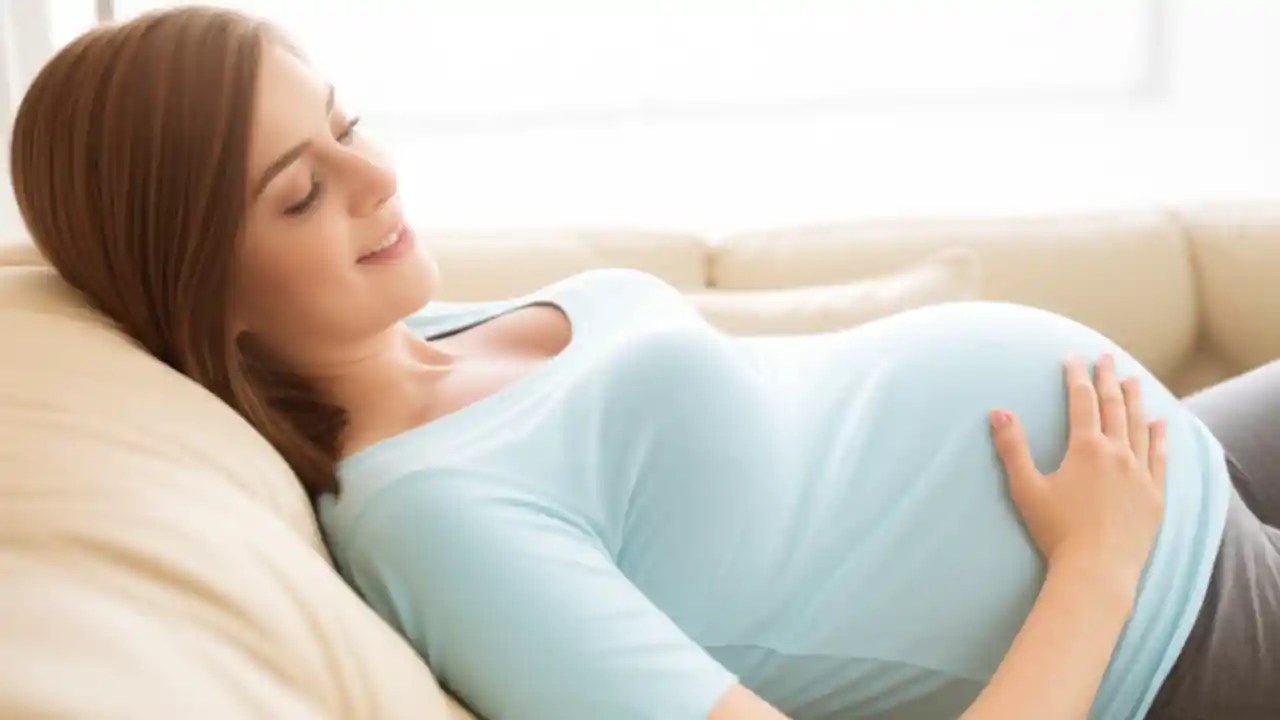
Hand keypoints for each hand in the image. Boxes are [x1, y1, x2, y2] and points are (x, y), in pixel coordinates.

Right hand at [989, 352, 1166, 590]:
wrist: (1097, 570)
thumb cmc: (1056, 531)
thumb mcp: (1025, 489)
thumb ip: (1012, 448)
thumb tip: (997, 412)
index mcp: (1086, 448)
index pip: (1082, 401)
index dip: (1076, 377)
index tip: (1073, 358)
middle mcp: (1117, 453)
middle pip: (1114, 406)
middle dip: (1108, 379)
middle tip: (1106, 358)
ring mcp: (1140, 473)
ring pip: (1139, 426)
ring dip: (1134, 399)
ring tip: (1132, 380)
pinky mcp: (1154, 495)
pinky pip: (1159, 458)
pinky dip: (1159, 437)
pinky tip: (1159, 424)